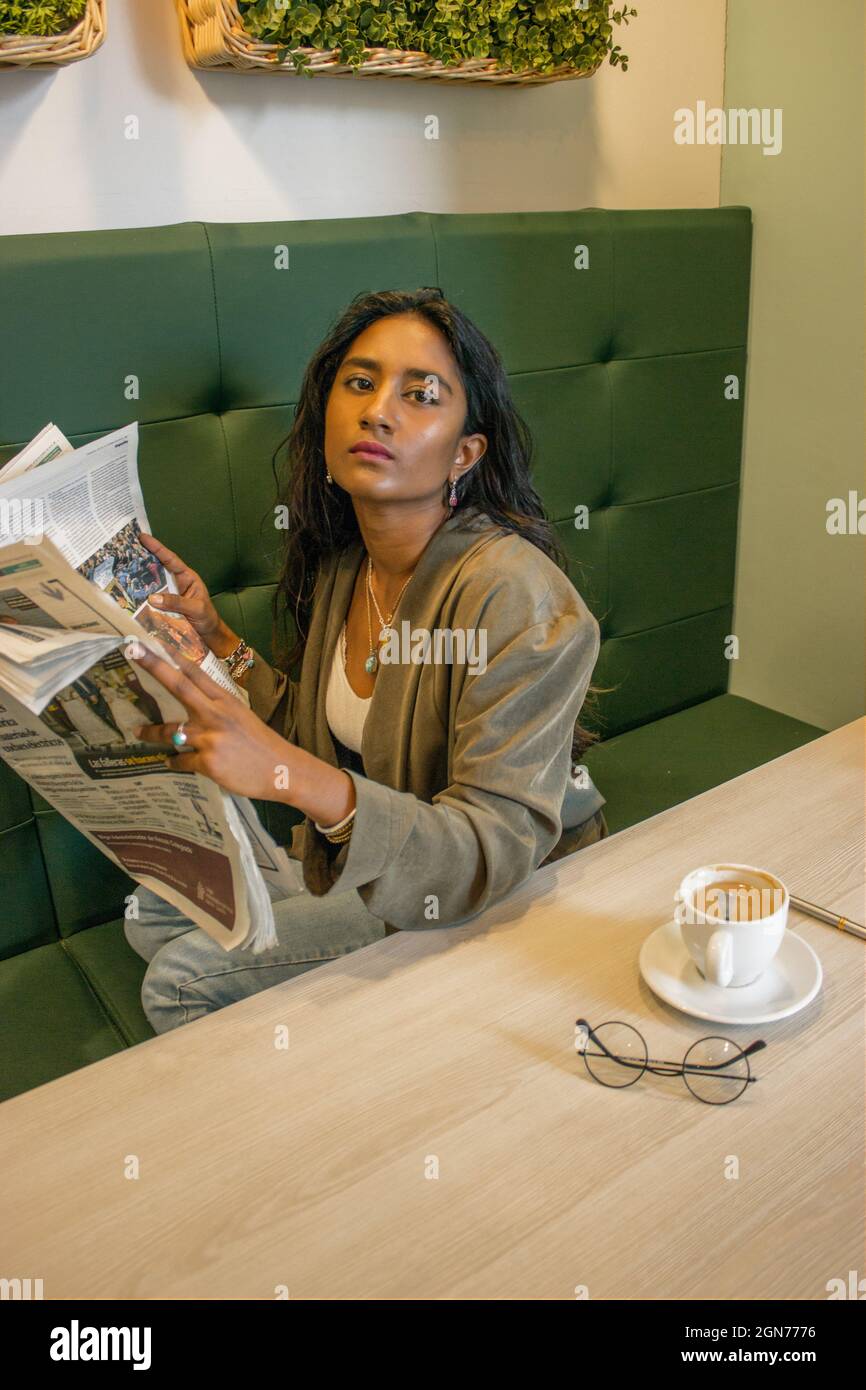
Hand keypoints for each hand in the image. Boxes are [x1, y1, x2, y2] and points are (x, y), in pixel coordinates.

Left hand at [127, 639, 299, 800]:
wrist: (282, 771)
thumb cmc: (261, 744)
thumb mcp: (242, 717)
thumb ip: (218, 708)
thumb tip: (194, 704)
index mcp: (225, 700)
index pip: (196, 672)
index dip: (174, 655)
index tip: (156, 640)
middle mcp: (216, 714)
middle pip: (180, 686)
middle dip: (155, 667)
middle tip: (133, 652)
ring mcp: (211, 738)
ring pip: (170, 731)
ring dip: (150, 731)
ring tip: (138, 731)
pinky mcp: (208, 762)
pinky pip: (181, 760)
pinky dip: (173, 762)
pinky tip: (170, 762)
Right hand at [138, 532, 237, 658]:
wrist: (209, 634)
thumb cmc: (207, 618)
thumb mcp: (195, 608)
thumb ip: (176, 603)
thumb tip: (152, 598)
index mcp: (187, 577)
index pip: (170, 560)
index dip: (157, 548)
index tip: (143, 537)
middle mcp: (176, 583)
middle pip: (157, 568)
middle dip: (143, 559)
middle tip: (126, 549)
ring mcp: (169, 594)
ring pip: (152, 583)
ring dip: (139, 578)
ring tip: (122, 569)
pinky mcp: (163, 606)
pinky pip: (151, 598)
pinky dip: (141, 596)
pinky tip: (129, 594)